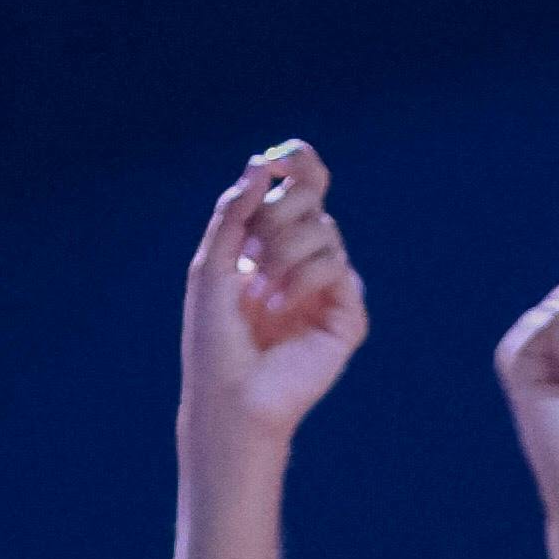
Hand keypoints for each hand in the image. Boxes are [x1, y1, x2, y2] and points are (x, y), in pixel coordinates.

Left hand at [182, 140, 367, 443]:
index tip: (280, 161)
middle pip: (312, 199)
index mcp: (273, 241)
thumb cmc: (214, 339)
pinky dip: (303, 280)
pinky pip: (338, 268)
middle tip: (250, 255)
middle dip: (278, 216)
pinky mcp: (347, 316)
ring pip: (325, 231)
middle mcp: (304, 258)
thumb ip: (233, 212)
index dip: (298, 164)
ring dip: (284, 256)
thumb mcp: (211, 266)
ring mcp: (328, 287)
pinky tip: (280, 308)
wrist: (230, 397)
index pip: (301, 186)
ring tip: (259, 297)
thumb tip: (262, 164)